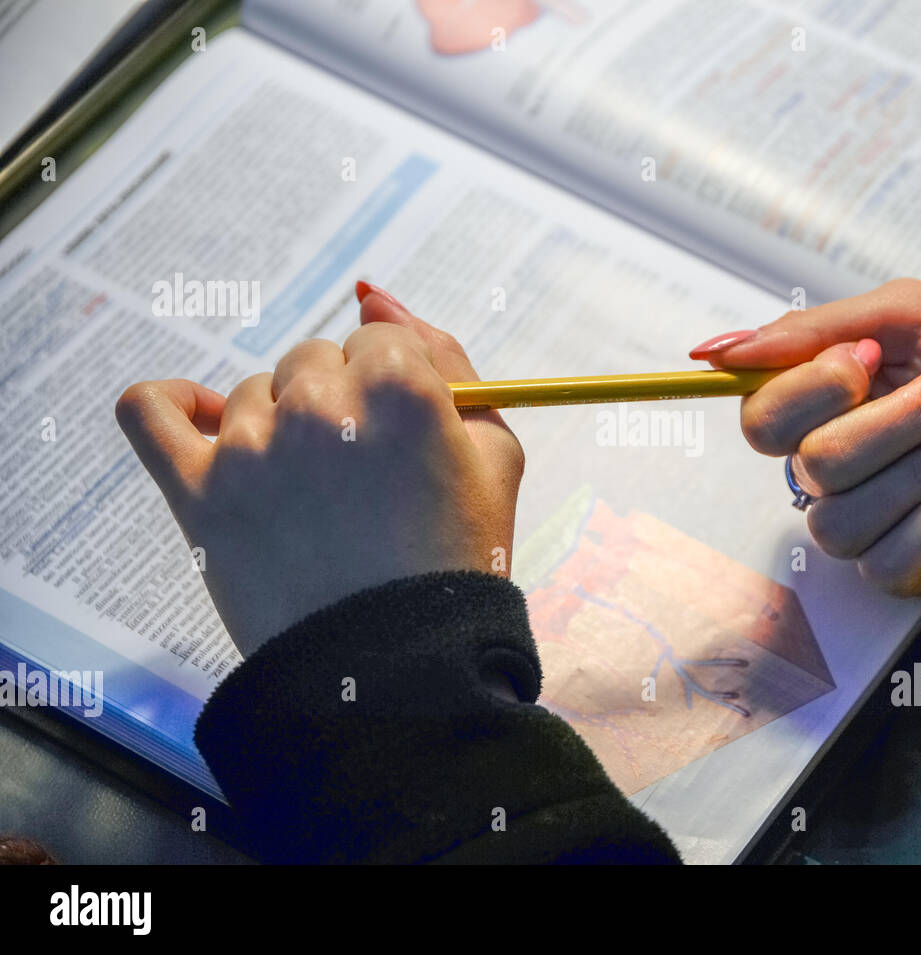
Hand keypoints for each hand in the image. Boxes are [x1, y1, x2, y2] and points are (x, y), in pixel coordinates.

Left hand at [115, 284, 524, 656]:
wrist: (393, 668)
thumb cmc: (454, 562)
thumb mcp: (496, 455)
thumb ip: (449, 357)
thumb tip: (376, 291)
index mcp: (400, 385)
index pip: (379, 342)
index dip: (394, 391)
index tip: (398, 443)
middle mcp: (320, 402)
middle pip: (315, 361)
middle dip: (339, 406)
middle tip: (360, 481)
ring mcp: (250, 445)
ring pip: (253, 390)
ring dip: (279, 426)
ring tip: (310, 498)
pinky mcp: (195, 489)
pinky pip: (149, 409)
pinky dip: (171, 401)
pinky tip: (203, 419)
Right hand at [691, 278, 920, 596]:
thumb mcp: (899, 312)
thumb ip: (806, 332)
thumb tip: (716, 353)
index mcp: (813, 410)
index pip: (760, 423)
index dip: (812, 392)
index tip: (871, 356)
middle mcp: (827, 470)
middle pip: (816, 467)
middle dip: (899, 420)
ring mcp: (864, 522)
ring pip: (842, 521)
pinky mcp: (906, 565)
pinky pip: (885, 564)